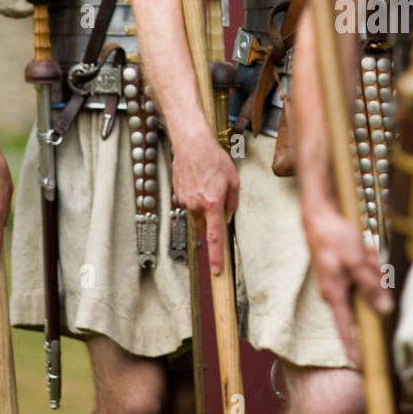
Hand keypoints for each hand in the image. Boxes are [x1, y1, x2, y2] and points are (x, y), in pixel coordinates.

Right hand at [169, 121, 239, 275]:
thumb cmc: (214, 159)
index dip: (216, 255)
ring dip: (204, 207)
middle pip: (205, 226)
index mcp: (212, 203)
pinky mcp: (178, 194)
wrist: (191, 143)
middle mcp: (196, 205)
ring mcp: (185, 200)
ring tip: (209, 184)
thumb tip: (228, 216)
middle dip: (212, 220)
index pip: (215, 236)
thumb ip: (232, 203)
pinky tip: (200, 180)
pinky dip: (196, 197)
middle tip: (218, 200)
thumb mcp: (233, 180)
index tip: (216, 270)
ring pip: (197, 215)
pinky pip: (189, 204)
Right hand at [304, 207, 391, 367]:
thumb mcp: (356, 262)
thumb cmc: (334, 238)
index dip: (353, 347)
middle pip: (364, 300)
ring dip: (371, 267)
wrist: (318, 217)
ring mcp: (339, 283)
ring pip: (366, 284)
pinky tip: (365, 247)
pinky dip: (367, 262)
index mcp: (334, 295)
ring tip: (366, 248)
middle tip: (370, 257)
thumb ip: (370, 287)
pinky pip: (363, 273)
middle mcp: (335, 293)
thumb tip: (384, 310)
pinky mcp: (343, 273)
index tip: (361, 365)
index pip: (346, 329)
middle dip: (374, 280)